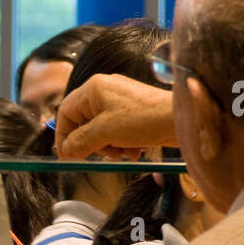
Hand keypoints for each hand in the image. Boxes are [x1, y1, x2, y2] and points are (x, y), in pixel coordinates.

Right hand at [53, 73, 176, 158]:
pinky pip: (115, 130)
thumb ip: (80, 142)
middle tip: (103, 155)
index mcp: (93, 89)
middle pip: (82, 122)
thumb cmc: (143, 120)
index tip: (67, 155)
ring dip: (108, 146)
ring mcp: (119, 100)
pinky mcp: (132, 111)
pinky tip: (134, 149)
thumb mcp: (105, 133)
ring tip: (124, 152)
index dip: (63, 135)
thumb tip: (65, 151)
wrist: (180, 119)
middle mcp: (104, 91)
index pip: (66, 112)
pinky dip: (121, 143)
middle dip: (91, 143)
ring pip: (99, 129)